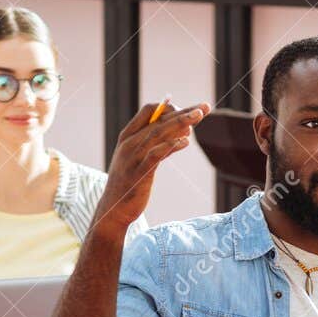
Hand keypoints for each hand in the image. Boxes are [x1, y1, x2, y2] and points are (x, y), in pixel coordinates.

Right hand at [94, 97, 209, 235]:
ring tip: (199, 116)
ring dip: (180, 123)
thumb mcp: (143, 159)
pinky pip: (155, 155)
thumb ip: (160, 145)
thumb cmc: (130, 183)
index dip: (171, 107)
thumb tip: (183, 133)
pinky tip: (186, 141)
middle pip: (159, 120)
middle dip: (183, 112)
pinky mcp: (139, 173)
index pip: (150, 111)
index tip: (191, 109)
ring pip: (158, 133)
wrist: (113, 209)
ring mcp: (132, 157)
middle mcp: (129, 143)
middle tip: (204, 107)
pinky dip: (170, 145)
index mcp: (128, 136)